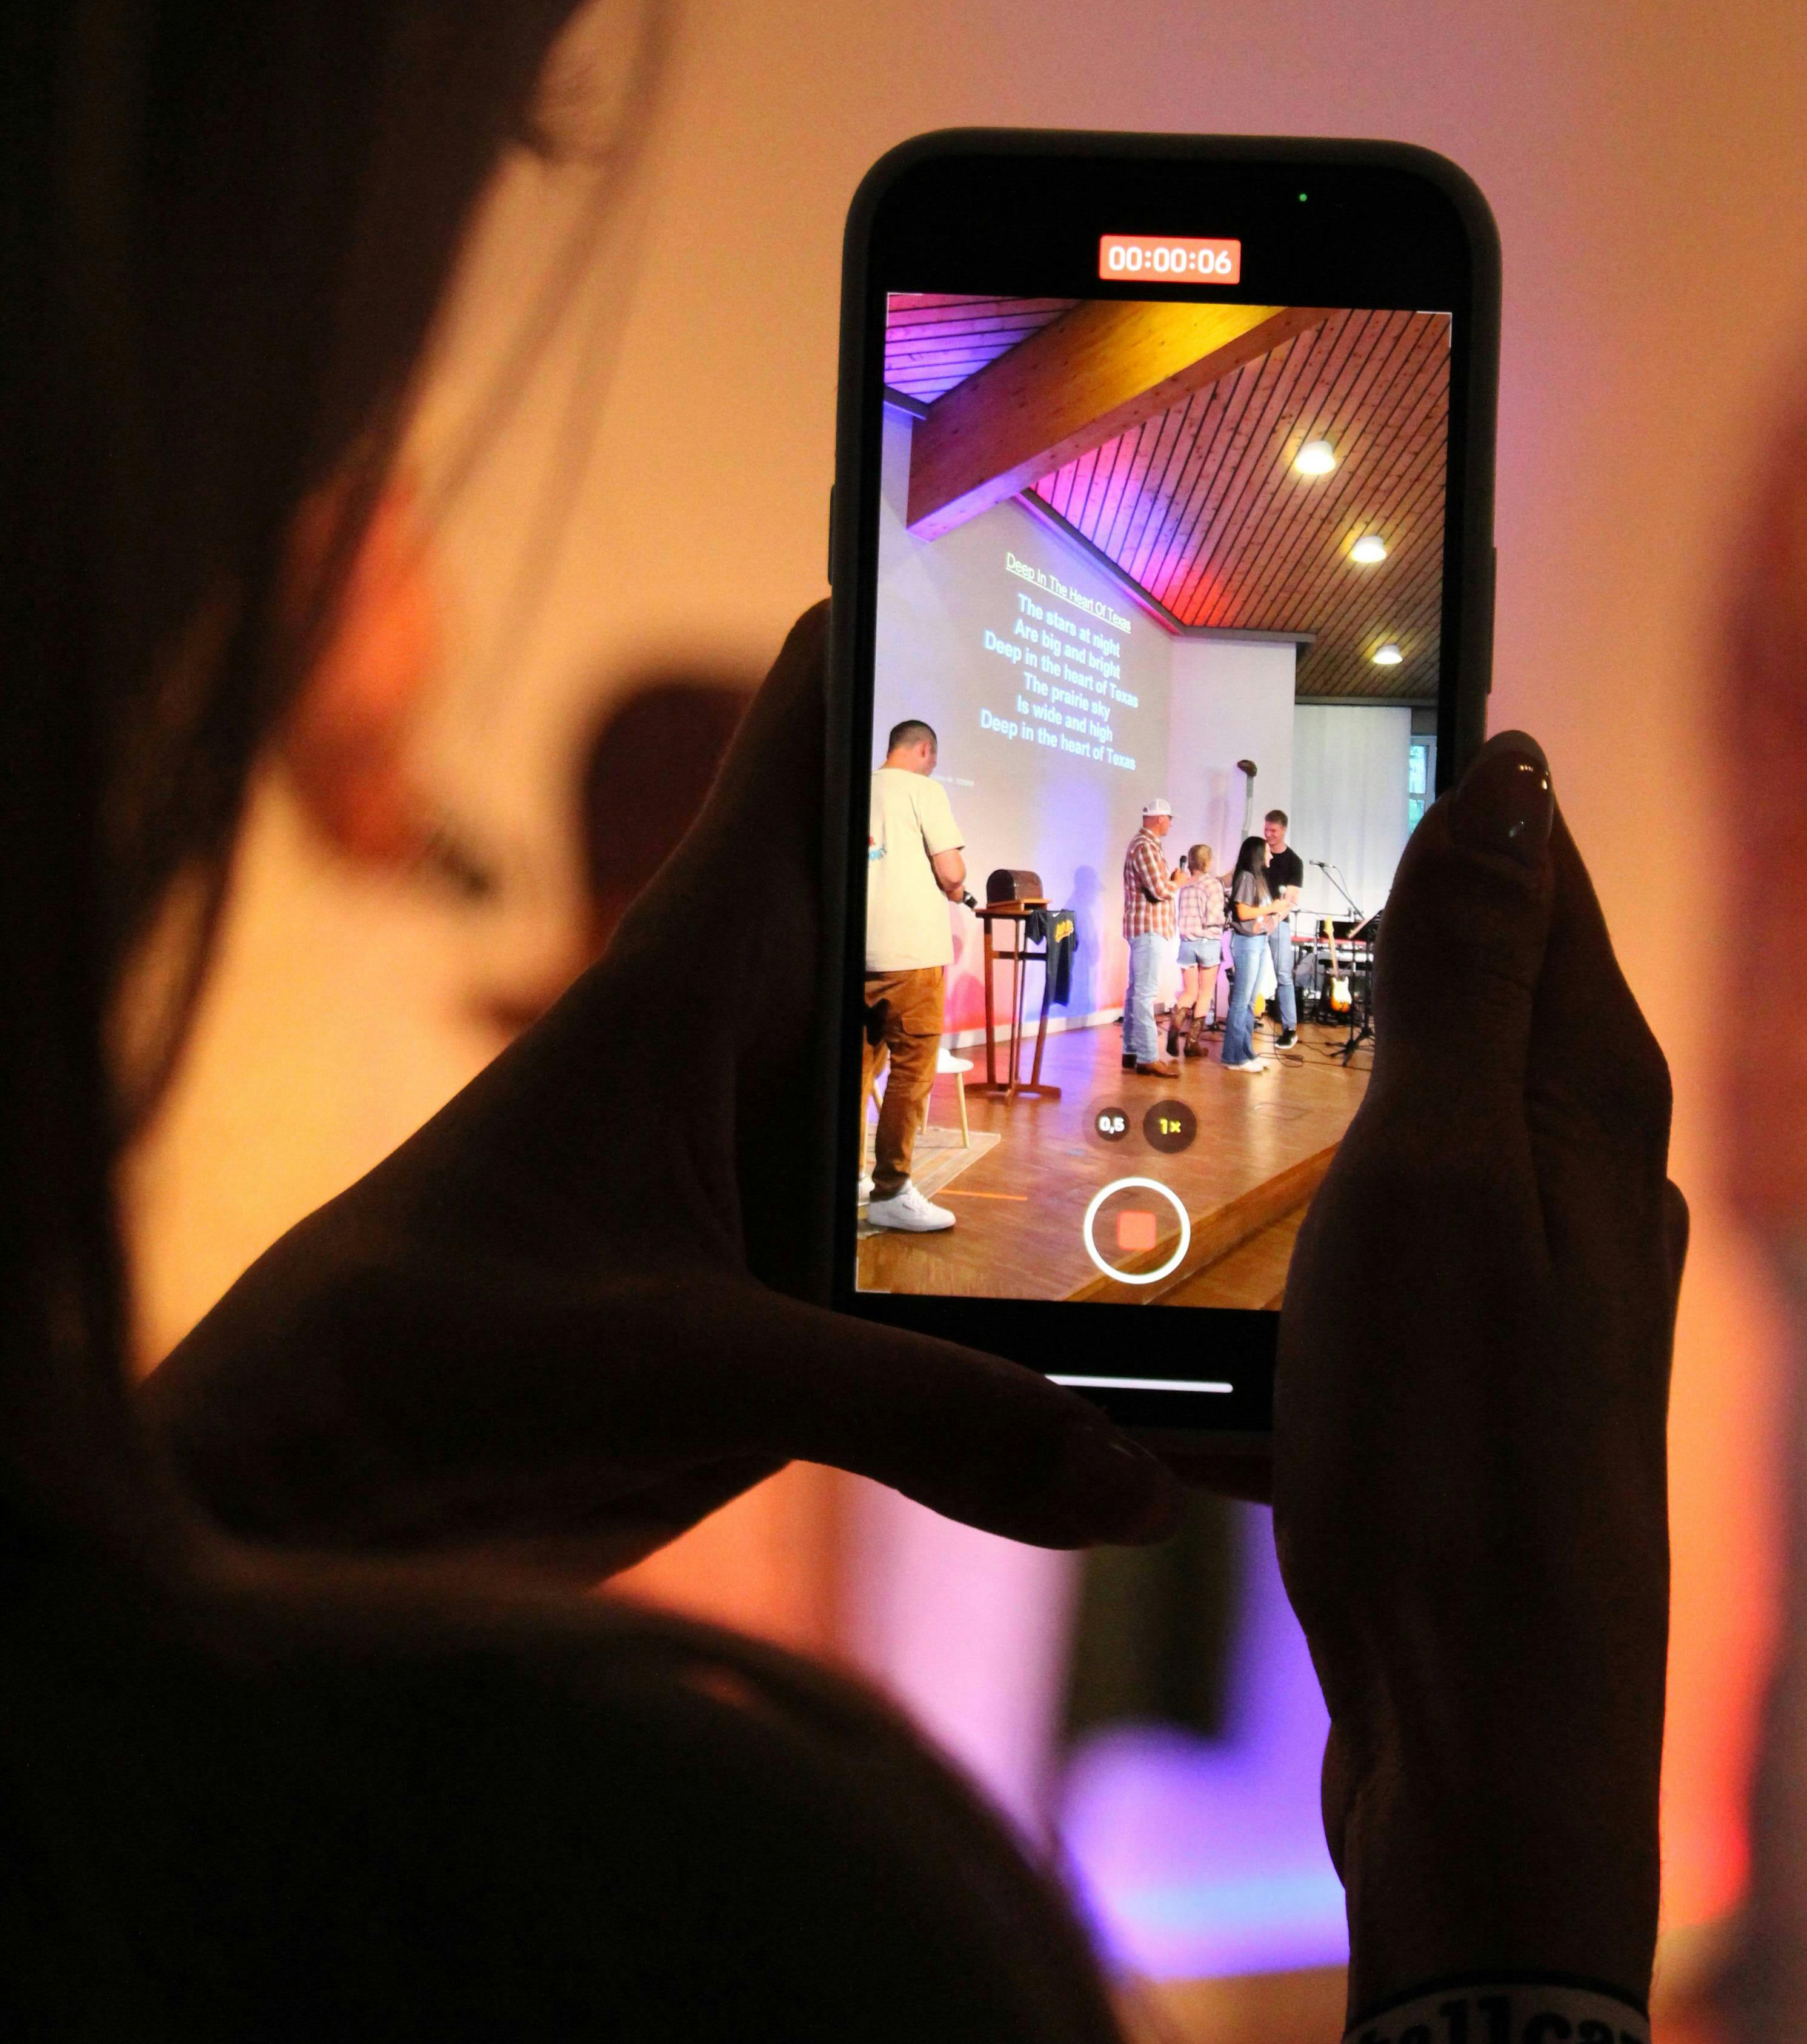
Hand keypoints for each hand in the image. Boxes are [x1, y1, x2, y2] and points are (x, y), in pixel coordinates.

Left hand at [144, 611, 1178, 1573]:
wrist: (311, 1500)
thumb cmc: (424, 1364)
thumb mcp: (672, 1373)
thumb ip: (910, 1415)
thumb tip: (1133, 1478)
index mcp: (692, 979)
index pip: (808, 740)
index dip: (908, 628)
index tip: (1037, 544)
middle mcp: (752, 1051)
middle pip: (932, 900)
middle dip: (1070, 853)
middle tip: (1245, 798)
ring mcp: (778, 1173)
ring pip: (957, 1081)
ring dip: (1077, 1071)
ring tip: (1259, 1045)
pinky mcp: (794, 1298)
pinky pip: (947, 1256)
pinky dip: (1045, 1275)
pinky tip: (1172, 1323)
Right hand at [1274, 735, 1682, 2019]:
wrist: (1494, 1749)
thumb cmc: (1459, 1460)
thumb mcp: (1440, 1183)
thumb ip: (1471, 982)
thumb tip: (1520, 775)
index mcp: (1592, 1115)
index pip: (1544, 893)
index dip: (1476, 797)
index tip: (1402, 698)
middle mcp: (1589, 1199)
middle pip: (1493, 1009)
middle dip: (1398, 927)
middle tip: (1279, 851)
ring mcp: (1540, 1312)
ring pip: (1426, 1145)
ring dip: (1339, 1087)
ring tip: (1217, 1045)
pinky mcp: (1478, 1412)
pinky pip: (1381, 1279)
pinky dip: (1311, 1243)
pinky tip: (1224, 1277)